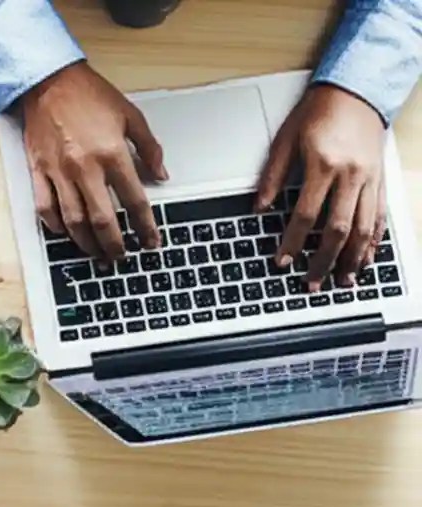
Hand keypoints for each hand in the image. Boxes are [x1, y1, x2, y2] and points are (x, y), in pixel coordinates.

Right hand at [17, 62, 166, 259]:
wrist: (49, 81)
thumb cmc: (88, 94)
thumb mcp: (130, 115)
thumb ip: (149, 147)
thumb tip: (160, 174)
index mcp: (112, 153)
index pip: (134, 201)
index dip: (145, 227)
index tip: (150, 242)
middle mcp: (85, 167)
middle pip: (102, 219)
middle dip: (114, 244)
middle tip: (121, 257)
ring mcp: (59, 172)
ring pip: (73, 220)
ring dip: (86, 242)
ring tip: (96, 252)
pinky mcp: (38, 171)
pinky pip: (45, 207)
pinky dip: (55, 224)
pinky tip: (65, 232)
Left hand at [257, 84, 386, 290]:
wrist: (356, 91)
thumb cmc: (319, 112)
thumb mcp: (286, 140)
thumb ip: (272, 176)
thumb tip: (258, 207)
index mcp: (324, 165)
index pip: (306, 215)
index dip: (292, 242)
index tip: (282, 261)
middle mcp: (351, 175)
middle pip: (338, 229)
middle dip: (324, 260)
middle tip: (312, 282)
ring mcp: (370, 179)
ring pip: (364, 228)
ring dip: (352, 258)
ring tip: (342, 281)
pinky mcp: (381, 180)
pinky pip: (379, 217)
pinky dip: (373, 242)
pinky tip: (365, 259)